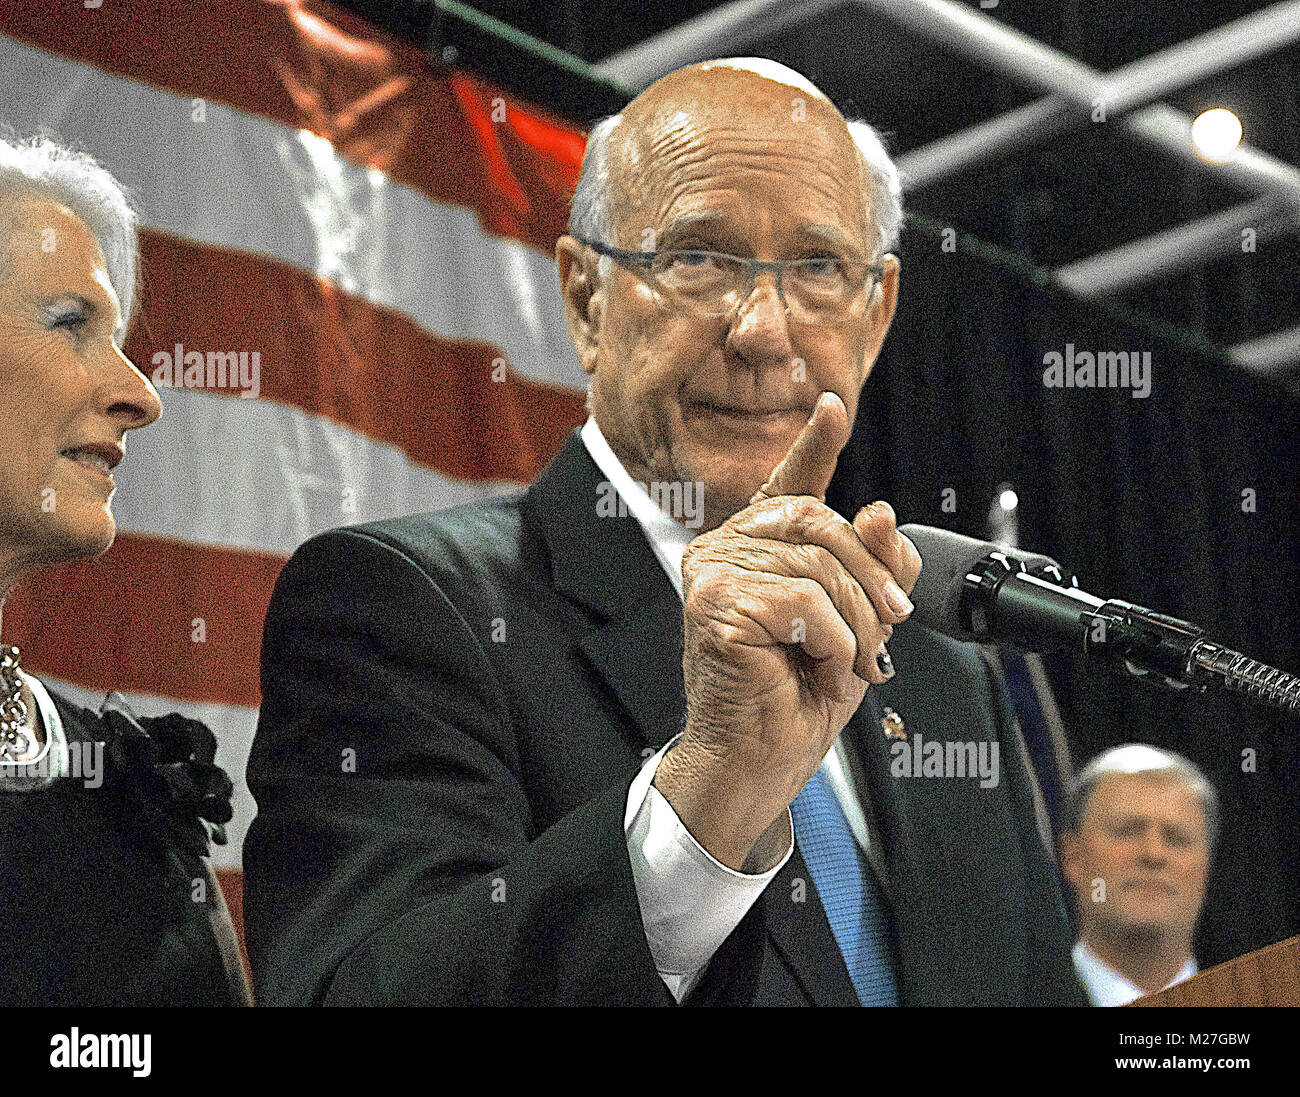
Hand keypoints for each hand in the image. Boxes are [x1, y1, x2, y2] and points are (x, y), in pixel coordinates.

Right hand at [654, 391, 921, 869]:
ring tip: (847, 663)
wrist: (758, 763)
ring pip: (820, 565)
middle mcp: (727, 547)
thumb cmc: (796, 698)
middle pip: (823, 522)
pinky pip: (806, 601)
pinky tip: (815, 666)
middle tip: (890, 631)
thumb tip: (881, 512)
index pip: (790, 484)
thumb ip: (875, 568)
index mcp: (759, 549)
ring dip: (855, 624)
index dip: (814, 445)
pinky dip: (831, 642)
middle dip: (872, 580)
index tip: (831, 407)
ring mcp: (713, 569)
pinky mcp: (714, 601)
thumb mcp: (859, 625)